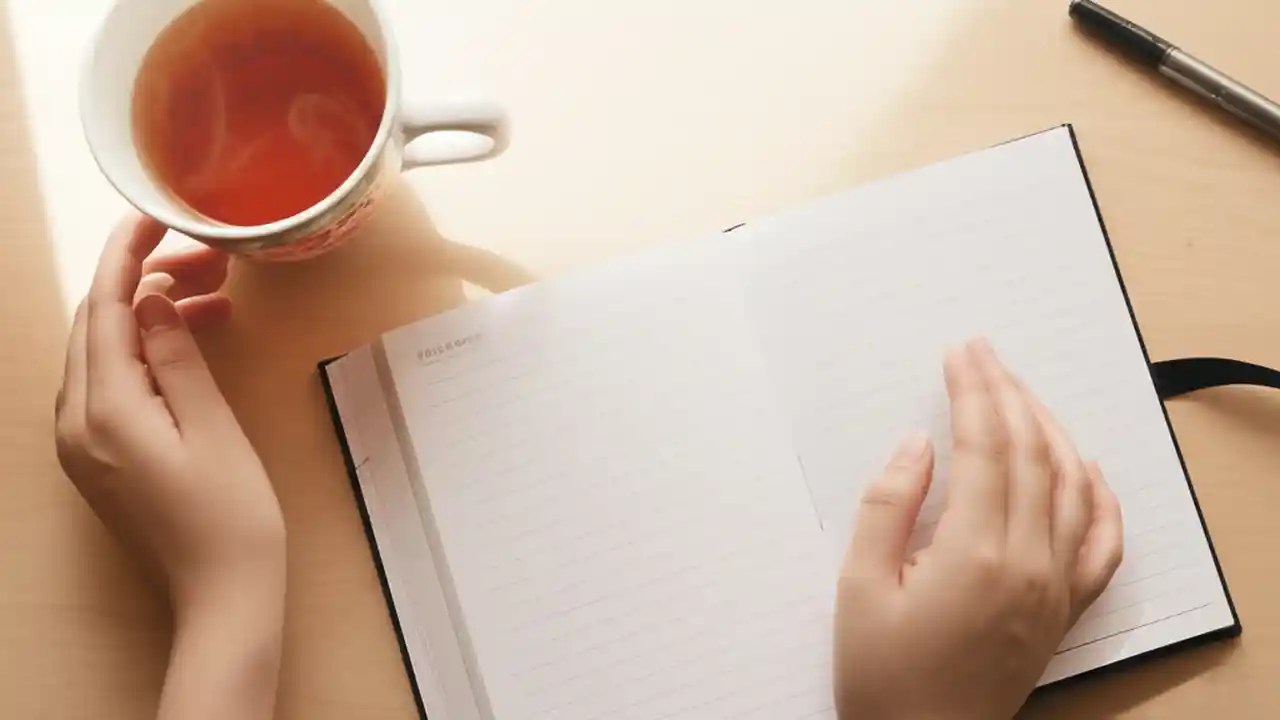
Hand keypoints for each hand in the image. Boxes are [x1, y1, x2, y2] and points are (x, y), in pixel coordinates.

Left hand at [54, 215, 284, 719]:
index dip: (124, 257)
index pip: (101, 311)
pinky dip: (148, 352)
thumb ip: (174, 358)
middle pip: (97, 327)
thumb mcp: (211, 427)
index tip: (153, 217)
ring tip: (217, 299)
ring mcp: (84, 445)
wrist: (224, 595)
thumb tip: (149, 301)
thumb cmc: (230, 517)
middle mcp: (77, 425)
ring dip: (150, 316)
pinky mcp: (101, 458)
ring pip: (105, 353)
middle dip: (146, 282)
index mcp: (103, 413)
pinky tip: (191, 343)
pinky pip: (113, 384)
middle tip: (211, 261)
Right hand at [834, 340, 1122, 719]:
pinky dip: (1101, 497)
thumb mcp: (859, 586)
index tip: (961, 354)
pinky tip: (1086, 467)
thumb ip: (889, 505)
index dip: (974, 392)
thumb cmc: (883, 676)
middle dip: (1006, 393)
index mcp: (976, 553)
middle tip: (982, 354)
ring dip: (1049, 428)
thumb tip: (920, 444)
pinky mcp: (1063, 610)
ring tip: (1019, 391)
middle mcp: (1029, 563)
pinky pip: (1103, 544)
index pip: (986, 446)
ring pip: (1072, 484)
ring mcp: (1055, 587)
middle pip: (1031, 453)